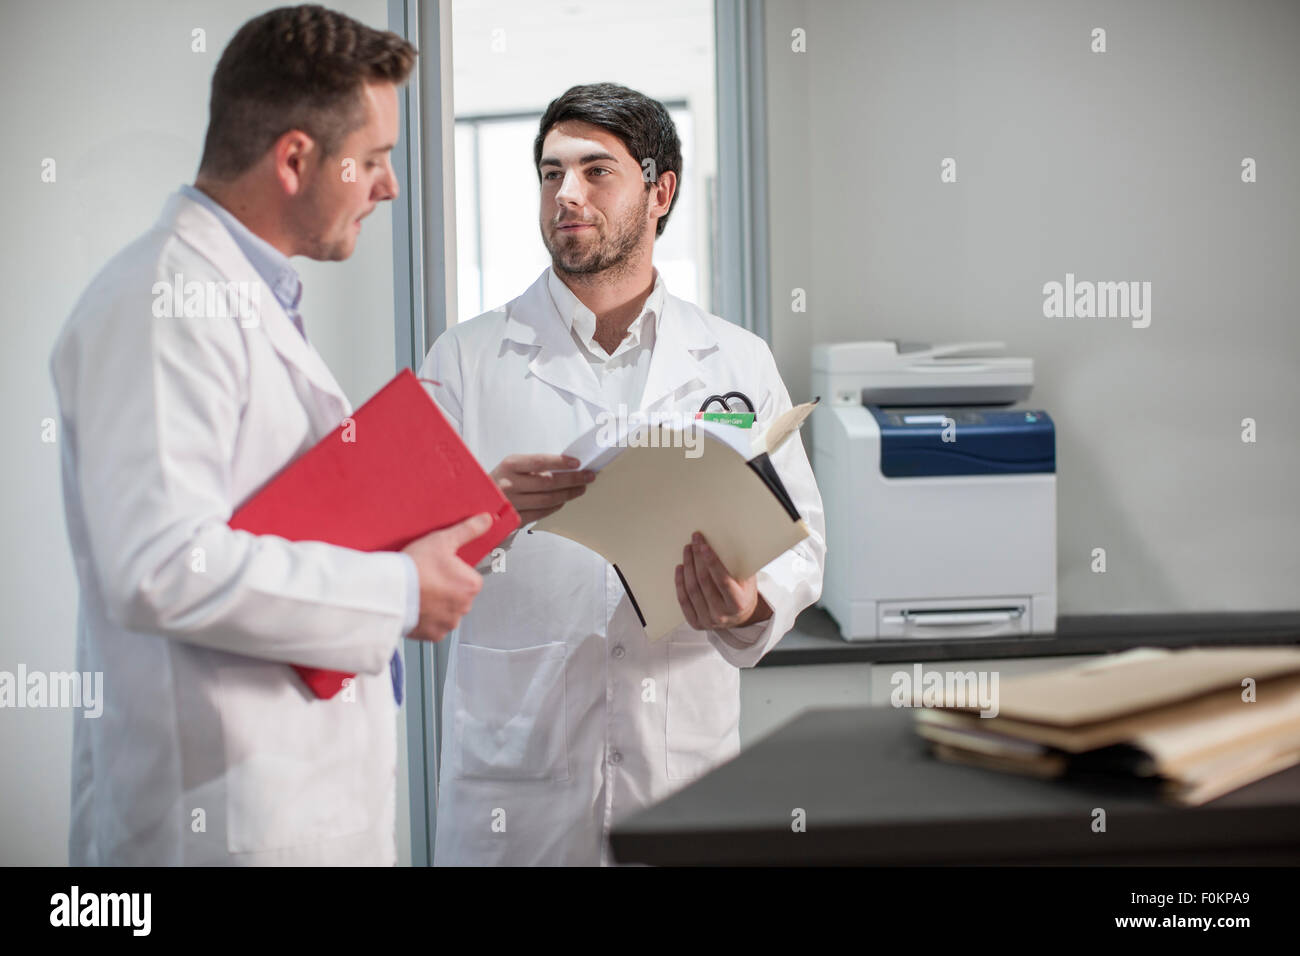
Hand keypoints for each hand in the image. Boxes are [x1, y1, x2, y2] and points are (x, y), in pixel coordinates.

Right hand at [401, 513, 490, 641]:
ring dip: (436, 605)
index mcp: (471, 585)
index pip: (468, 577)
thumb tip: (486, 520)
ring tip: (419, 592)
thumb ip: (468, 530)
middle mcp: (464, 607)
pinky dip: (425, 618)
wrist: (390, 591)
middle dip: (445, 589)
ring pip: (445, 611)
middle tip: (426, 579)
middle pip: (458, 595)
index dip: (452, 571)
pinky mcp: (432, 635)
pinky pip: (432, 626)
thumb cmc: (416, 567)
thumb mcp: (443, 540)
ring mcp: (448, 623)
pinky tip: (415, 606)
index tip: (437, 568)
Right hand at [491, 454, 594, 523]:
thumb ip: (535, 466)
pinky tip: (563, 501)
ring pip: (547, 499)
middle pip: (548, 482)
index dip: (560, 462)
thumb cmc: (500, 480)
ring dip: (567, 494)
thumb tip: (567, 467)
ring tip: (580, 489)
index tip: (577, 463)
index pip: (540, 461)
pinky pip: (540, 513)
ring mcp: (511, 503)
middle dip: (572, 479)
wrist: (475, 499)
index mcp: (509, 464)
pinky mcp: (513, 518)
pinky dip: (555, 507)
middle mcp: (509, 483)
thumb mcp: (513, 466)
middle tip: (588, 477)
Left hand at [675, 532, 772, 629]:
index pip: (722, 581)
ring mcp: (708, 620)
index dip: (712, 562)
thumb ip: (737, 566)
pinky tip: (680, 568)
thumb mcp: (747, 580)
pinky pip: (683, 600)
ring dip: (688, 566)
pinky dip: (680, 582)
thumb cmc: (743, 593)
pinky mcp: (696, 623)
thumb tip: (724, 541)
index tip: (704, 546)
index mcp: (738, 604)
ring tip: (688, 550)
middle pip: (704, 582)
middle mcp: (722, 615)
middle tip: (695, 541)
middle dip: (697, 558)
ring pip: (692, 589)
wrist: (739, 617)